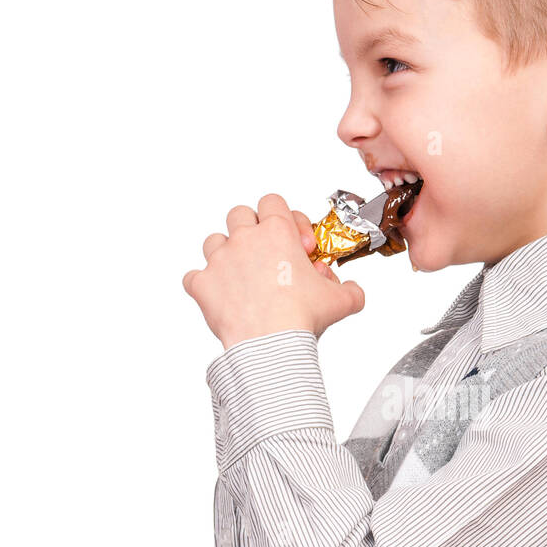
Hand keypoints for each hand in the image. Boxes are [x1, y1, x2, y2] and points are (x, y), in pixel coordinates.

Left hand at [182, 192, 364, 346]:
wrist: (271, 344)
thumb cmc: (300, 318)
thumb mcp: (342, 300)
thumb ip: (351, 290)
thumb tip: (352, 292)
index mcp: (277, 232)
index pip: (273, 202)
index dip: (286, 220)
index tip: (297, 245)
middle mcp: (244, 240)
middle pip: (239, 214)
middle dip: (252, 230)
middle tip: (267, 254)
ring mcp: (219, 261)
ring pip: (213, 240)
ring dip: (226, 253)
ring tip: (242, 275)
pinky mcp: (202, 285)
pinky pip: (193, 277)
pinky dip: (204, 285)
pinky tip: (219, 296)